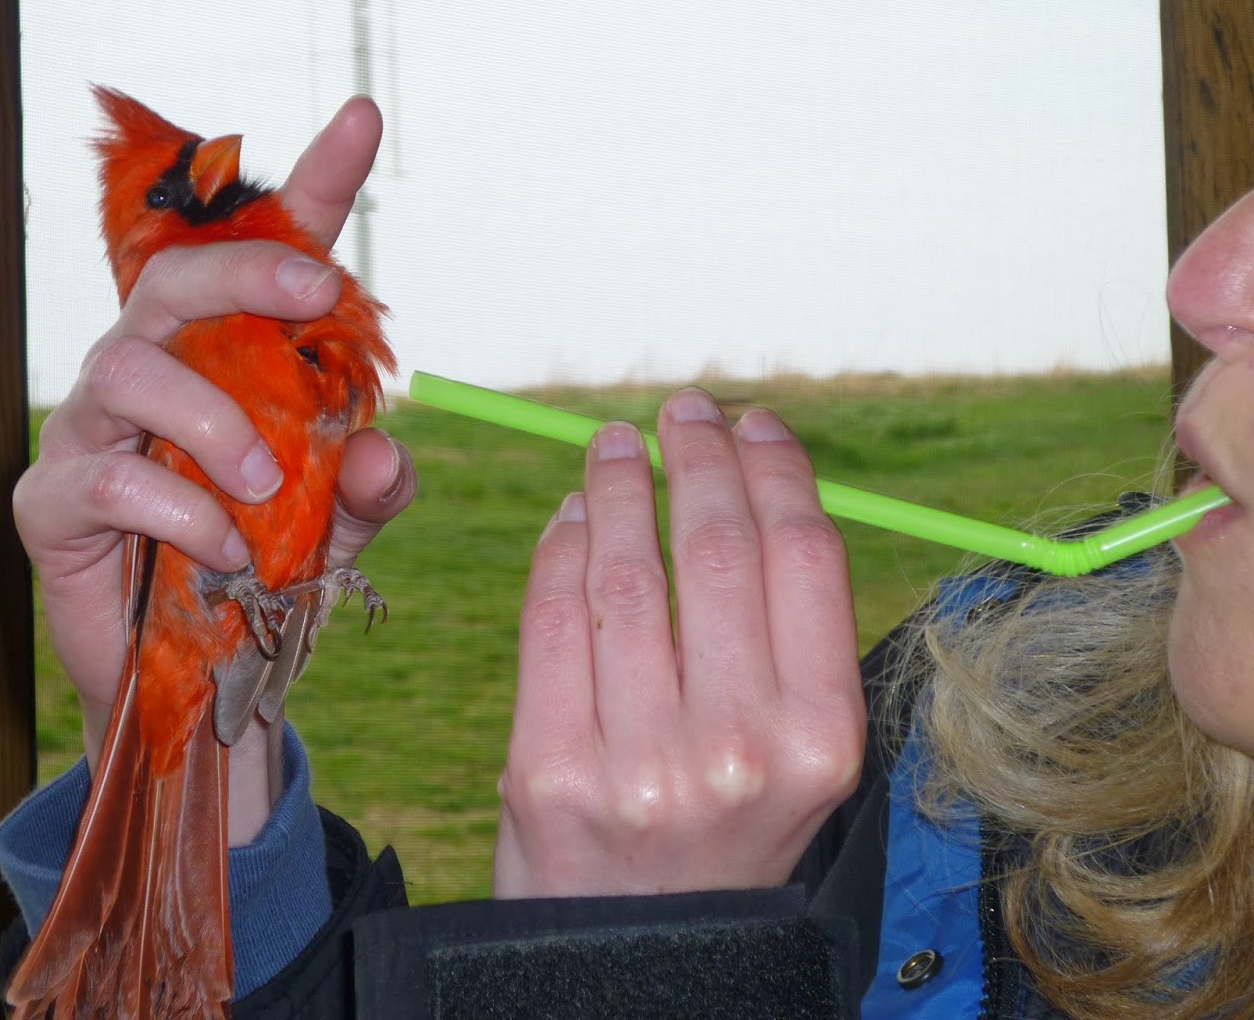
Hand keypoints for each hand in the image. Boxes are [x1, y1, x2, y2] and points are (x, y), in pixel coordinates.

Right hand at [12, 97, 416, 842]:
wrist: (197, 682)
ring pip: (128, 362)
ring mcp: (94, 431)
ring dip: (212, 417)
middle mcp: (154, 371)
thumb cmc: (264, 574)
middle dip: (249, 268)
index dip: (313, 185)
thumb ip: (370, 487)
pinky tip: (222, 546)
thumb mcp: (340, 529)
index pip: (266, 259)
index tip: (364, 116)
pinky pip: (103, 476)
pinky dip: (176, 507)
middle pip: (174, 277)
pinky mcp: (51, 502)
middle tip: (321, 296)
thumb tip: (386, 451)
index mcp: (229, 358)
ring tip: (267, 484)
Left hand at [492, 389, 863, 896]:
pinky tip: (571, 518)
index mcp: (822, 739)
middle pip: (716, 549)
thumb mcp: (797, 759)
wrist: (633, 959)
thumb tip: (751, 487)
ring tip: (614, 448)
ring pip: (625, 573)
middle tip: (681, 412)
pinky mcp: (548, 769)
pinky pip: (552, 619)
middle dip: (697, 458)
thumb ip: (788, 639)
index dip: (775, 470)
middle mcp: (739, 750)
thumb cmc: (722, 836)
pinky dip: (559, 549)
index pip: (803, 558)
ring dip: (617, 488)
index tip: (752, 424)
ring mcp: (639, 763)